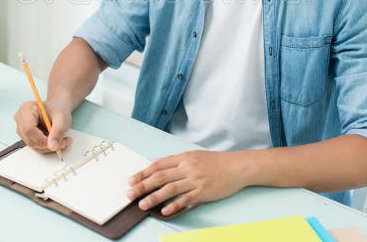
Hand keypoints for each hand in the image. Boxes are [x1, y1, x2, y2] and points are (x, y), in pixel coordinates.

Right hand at [13, 99, 72, 154]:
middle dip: (47, 144)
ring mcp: (21, 127)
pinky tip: (55, 140)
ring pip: (32, 144)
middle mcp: (21, 118)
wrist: (58, 109)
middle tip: (62, 142)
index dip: (41, 139)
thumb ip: (58, 131)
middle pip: (29, 139)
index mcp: (27, 109)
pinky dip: (46, 146)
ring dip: (48, 146)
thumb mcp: (62, 118)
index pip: (28, 129)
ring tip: (62, 140)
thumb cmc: (58, 109)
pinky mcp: (25, 135)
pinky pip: (34, 146)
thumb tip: (52, 145)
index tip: (54, 143)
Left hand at [126, 150, 247, 215]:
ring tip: (142, 204)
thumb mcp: (193, 155)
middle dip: (142, 185)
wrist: (237, 166)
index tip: (131, 180)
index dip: (142, 173)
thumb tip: (155, 162)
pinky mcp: (203, 192)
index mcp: (183, 158)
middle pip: (160, 177)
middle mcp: (187, 168)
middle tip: (129, 193)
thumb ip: (174, 160)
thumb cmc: (215, 162)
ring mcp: (195, 180)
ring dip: (154, 197)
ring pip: (170, 189)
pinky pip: (186, 199)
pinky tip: (164, 210)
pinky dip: (174, 205)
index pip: (158, 165)